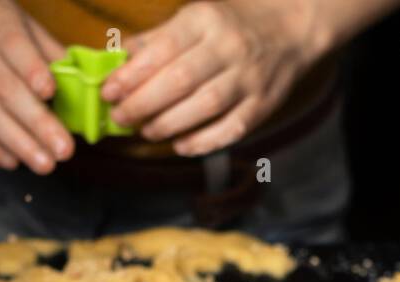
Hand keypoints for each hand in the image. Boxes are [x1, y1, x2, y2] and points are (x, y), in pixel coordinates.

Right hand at [0, 0, 73, 172]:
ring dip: (17, 143)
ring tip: (44, 164)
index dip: (31, 69)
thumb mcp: (16, 17)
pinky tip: (12, 161)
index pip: (12, 46)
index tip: (51, 92)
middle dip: (35, 123)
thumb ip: (46, 50)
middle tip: (63, 150)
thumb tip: (79, 84)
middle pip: (2, 89)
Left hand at [103, 1, 323, 155]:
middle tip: (120, 117)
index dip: (132, 74)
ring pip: (204, 107)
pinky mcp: (263, 105)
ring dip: (168, 124)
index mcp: (207, 20)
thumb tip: (116, 62)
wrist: (290, 31)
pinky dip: (202, 141)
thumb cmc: (232, 25)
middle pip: (181, 81)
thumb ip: (156, 40)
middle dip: (143, 103)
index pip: (163, 49)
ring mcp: (249, 79)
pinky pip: (230, 129)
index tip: (109, 91)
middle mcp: (230, 48)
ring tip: (145, 131)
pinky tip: (180, 145)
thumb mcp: (194, 18)